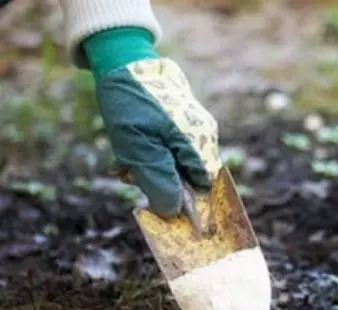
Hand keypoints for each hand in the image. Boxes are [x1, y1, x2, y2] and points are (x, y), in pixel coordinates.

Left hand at [84, 28, 220, 216]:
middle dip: (160, 181)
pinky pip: (169, 147)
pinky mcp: (180, 119)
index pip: (202, 187)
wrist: (123, 58)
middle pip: (188, 176)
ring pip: (176, 162)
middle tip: (130, 176)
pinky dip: (149, 153)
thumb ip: (159, 182)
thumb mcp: (139, 149)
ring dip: (149, 167)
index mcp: (199, 144)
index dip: (184, 200)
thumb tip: (173, 212)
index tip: (157, 203)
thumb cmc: (131, 105)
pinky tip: (128, 148)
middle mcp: (203, 135)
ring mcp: (193, 126)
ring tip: (124, 161)